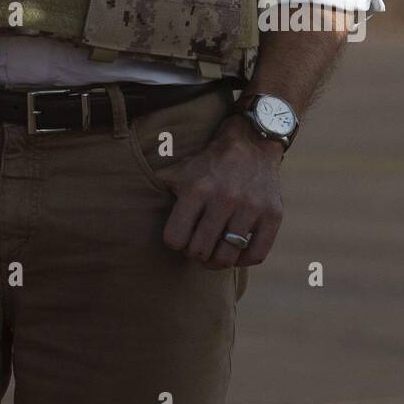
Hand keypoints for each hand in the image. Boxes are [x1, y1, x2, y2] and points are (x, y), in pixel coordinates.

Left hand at [160, 114, 283, 269]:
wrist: (252, 142)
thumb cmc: (209, 162)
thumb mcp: (181, 169)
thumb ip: (161, 188)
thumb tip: (130, 195)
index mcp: (197, 188)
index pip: (175, 238)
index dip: (175, 241)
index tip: (180, 236)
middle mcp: (224, 198)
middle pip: (199, 251)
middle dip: (195, 253)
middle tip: (197, 246)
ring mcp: (251, 208)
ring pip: (226, 257)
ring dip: (216, 260)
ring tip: (214, 252)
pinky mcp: (272, 215)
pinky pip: (255, 255)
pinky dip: (243, 260)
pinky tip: (236, 251)